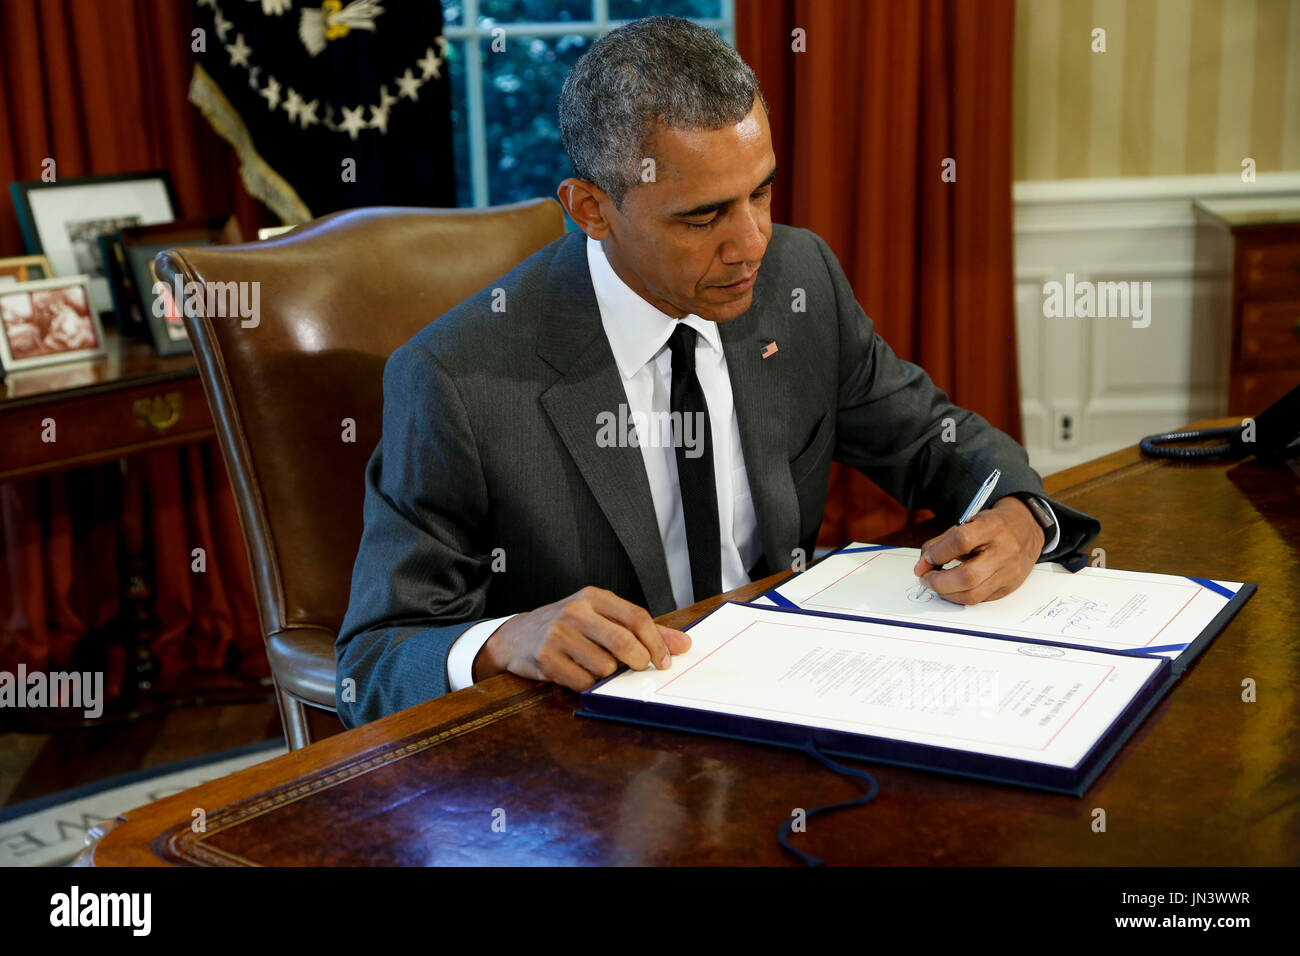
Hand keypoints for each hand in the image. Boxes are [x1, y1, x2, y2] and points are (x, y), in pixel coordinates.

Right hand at [472, 586, 691, 689]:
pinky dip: (588, 684)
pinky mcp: (546, 659)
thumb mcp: (602, 618)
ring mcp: (558, 635)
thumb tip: (683, 645)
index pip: (637, 618)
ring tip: (598, 667)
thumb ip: (642, 630)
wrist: (517, 636)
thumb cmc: (568, 627)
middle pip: (624, 642)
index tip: (665, 661)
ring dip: (608, 675)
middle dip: (639, 661)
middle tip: (641, 669)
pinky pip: (583, 682)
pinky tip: (580, 674)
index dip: (657, 642)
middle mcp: (575, 611)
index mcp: (594, 597)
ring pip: (604, 666)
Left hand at [911, 496, 1044, 604]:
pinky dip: (960, 596)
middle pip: (967, 576)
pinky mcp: (1009, 587)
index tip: (925, 559)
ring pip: (972, 594)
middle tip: (925, 578)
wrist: (1028, 528)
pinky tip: (952, 588)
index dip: (938, 553)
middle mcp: (1004, 552)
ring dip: (946, 594)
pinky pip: (980, 599)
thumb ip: (942, 542)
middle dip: (939, 582)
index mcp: (992, 528)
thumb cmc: (993, 525)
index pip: (961, 541)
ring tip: (936, 585)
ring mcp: (1009, 572)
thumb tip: (921, 566)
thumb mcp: (969, 522)